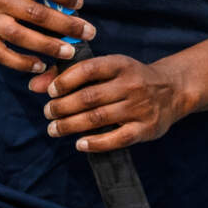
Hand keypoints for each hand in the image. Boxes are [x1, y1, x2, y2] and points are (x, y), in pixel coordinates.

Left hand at [31, 52, 191, 153]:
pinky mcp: (146, 128)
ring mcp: (140, 107)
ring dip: (71, 125)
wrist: (173, 90)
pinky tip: (79, 143)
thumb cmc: (130, 78)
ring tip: (54, 129)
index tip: (50, 91)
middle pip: (89, 97)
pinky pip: (117, 139)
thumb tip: (34, 85)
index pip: (88, 69)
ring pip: (99, 118)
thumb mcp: (108, 68)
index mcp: (120, 64)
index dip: (65, 80)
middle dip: (62, 107)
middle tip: (48, 113)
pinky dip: (95, 143)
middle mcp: (131, 84)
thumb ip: (70, 74)